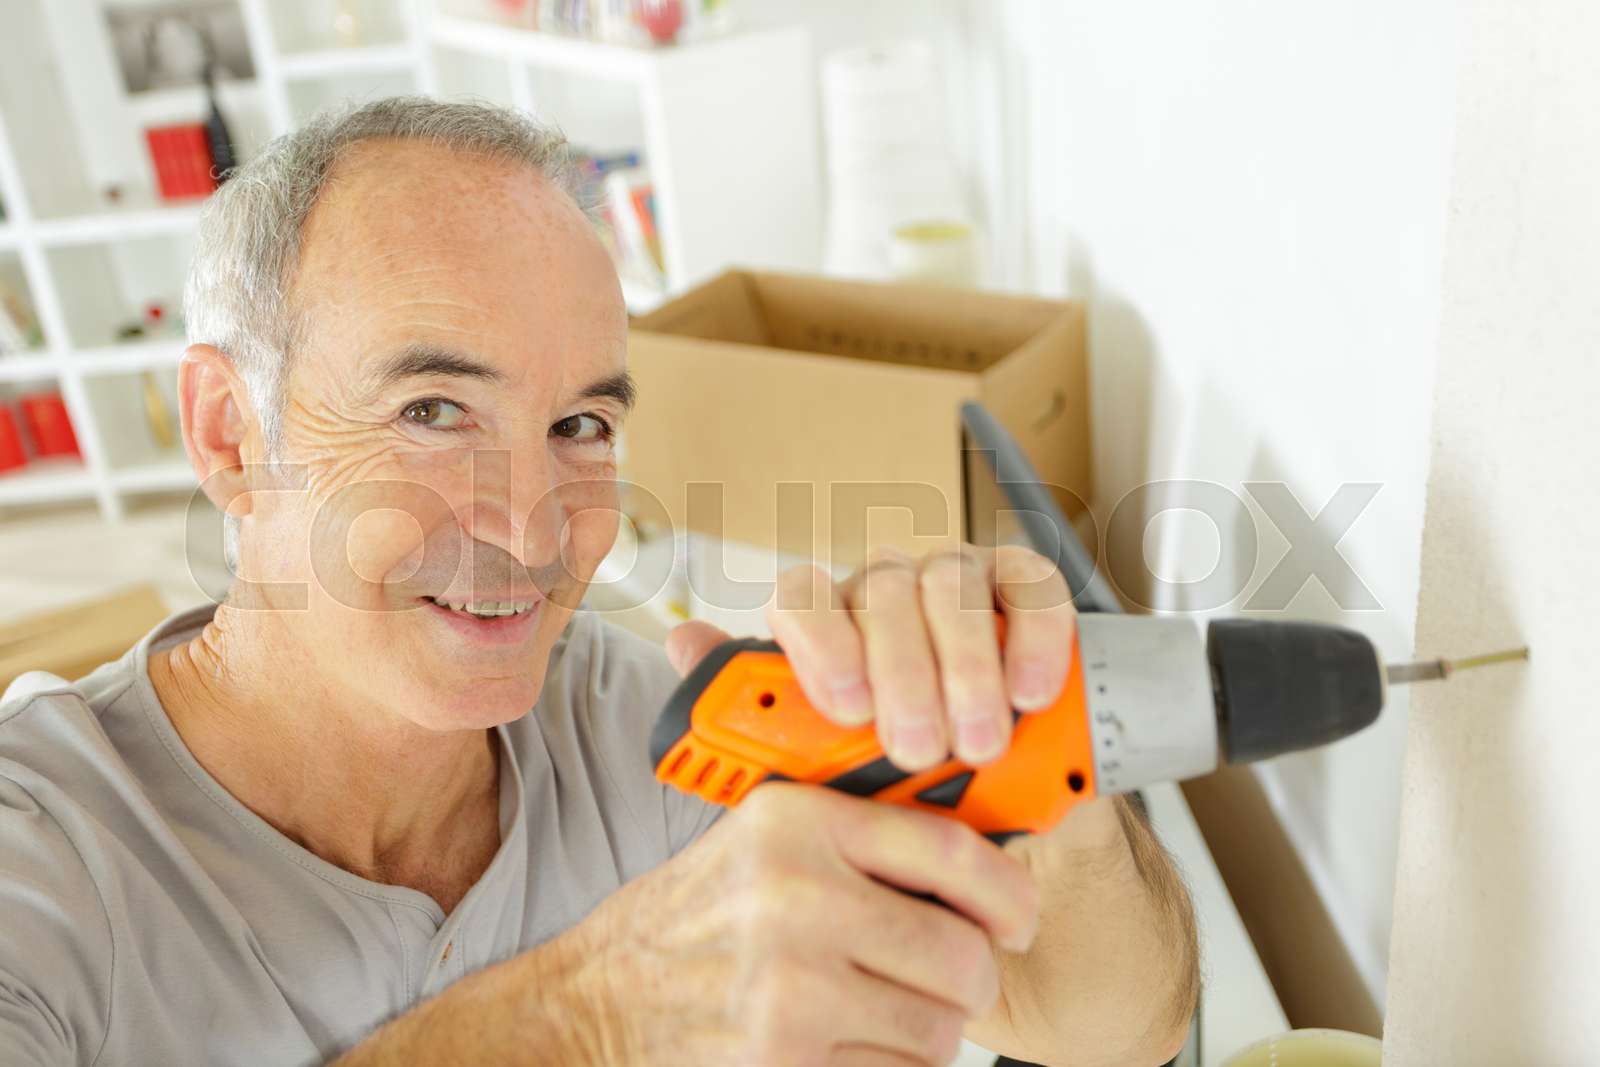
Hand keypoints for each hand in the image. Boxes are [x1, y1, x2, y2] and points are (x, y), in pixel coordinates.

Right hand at [569, 783, 1038, 1065]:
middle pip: (962, 953)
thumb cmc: (688, 924)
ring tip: (872, 1012)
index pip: (949, 847)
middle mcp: (796, 894)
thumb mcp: (760, 844)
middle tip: (944, 980)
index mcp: (796, 822)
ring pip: (939, 1026)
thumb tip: (977, 854)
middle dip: (968, 978)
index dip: (1007, 889)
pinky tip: (841, 1044)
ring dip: (924, 1029)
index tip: (1018, 915)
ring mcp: (792, 983)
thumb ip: (857, 838)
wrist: (592, 1005)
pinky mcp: (786, 1056)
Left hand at [671, 544, 1075, 770]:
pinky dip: (1032, 638)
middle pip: (881, 594)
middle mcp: (881, 588)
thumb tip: (684, 641)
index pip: (801, 595)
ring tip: (979, 744)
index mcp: (822, 620)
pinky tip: (1032, 694)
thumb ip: (757, 712)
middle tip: (920, 750)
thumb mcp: (818, 763)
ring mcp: (952, 577)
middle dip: (904, 674)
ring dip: (967, 669)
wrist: (970, 784)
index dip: (821, 645)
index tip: (847, 710)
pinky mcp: (1019, 585)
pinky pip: (1029, 587)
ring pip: (951, 588)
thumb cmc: (882, 772)